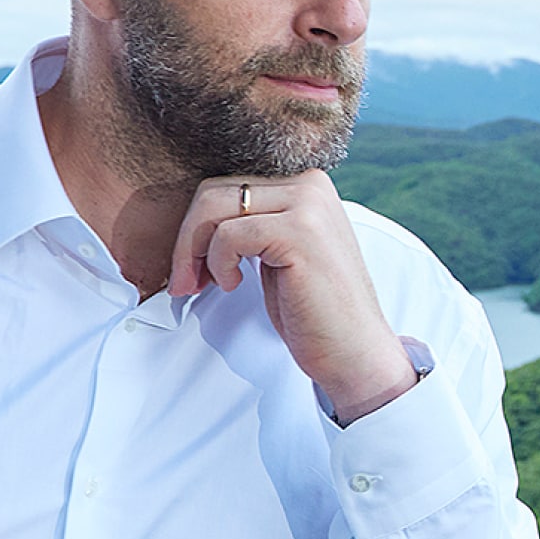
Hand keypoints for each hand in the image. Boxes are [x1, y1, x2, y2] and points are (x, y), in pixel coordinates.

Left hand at [170, 171, 417, 422]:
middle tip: (184, 282)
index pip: (227, 186)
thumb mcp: (278, 254)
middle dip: (187, 240)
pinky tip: (235, 286)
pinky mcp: (299, 232)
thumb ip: (252, 223)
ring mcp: (308, 206)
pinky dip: (219, 264)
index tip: (193, 269)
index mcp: (307, 185)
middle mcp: (310, 185)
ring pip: (214, 208)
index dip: (198, 228)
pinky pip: (228, 235)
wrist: (354, 353)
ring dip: (194, 253)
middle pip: (214, 192)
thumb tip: (193, 218)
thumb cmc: (313, 312)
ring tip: (203, 285)